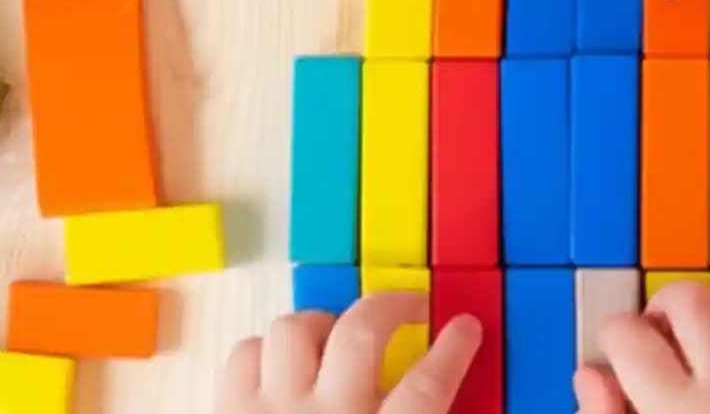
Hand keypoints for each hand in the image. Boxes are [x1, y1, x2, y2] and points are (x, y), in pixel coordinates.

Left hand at [215, 292, 481, 413]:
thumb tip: (437, 410)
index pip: (426, 385)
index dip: (452, 349)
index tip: (465, 328)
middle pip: (361, 333)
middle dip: (394, 305)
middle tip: (413, 308)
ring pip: (295, 330)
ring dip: (325, 323)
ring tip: (342, 334)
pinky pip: (244, 354)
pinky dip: (267, 348)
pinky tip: (288, 363)